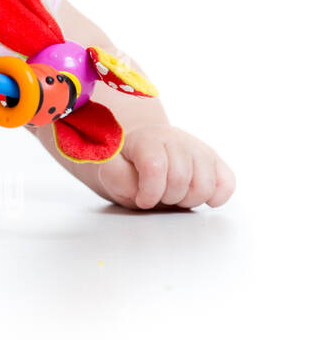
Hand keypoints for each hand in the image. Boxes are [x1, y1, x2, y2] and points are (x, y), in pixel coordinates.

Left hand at [93, 124, 234, 209]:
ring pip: (205, 185)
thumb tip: (134, 178)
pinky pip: (227, 183)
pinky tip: (198, 197)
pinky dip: (215, 197)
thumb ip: (115, 175)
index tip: (142, 200)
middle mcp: (175, 139)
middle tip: (157, 196)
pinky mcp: (215, 162)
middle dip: (166, 197)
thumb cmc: (127, 169)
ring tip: (174, 195)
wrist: (142, 159)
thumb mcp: (111, 173)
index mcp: (147, 139)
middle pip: (181, 179)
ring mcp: (198, 149)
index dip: (149, 192)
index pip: (155, 167)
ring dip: (188, 200)